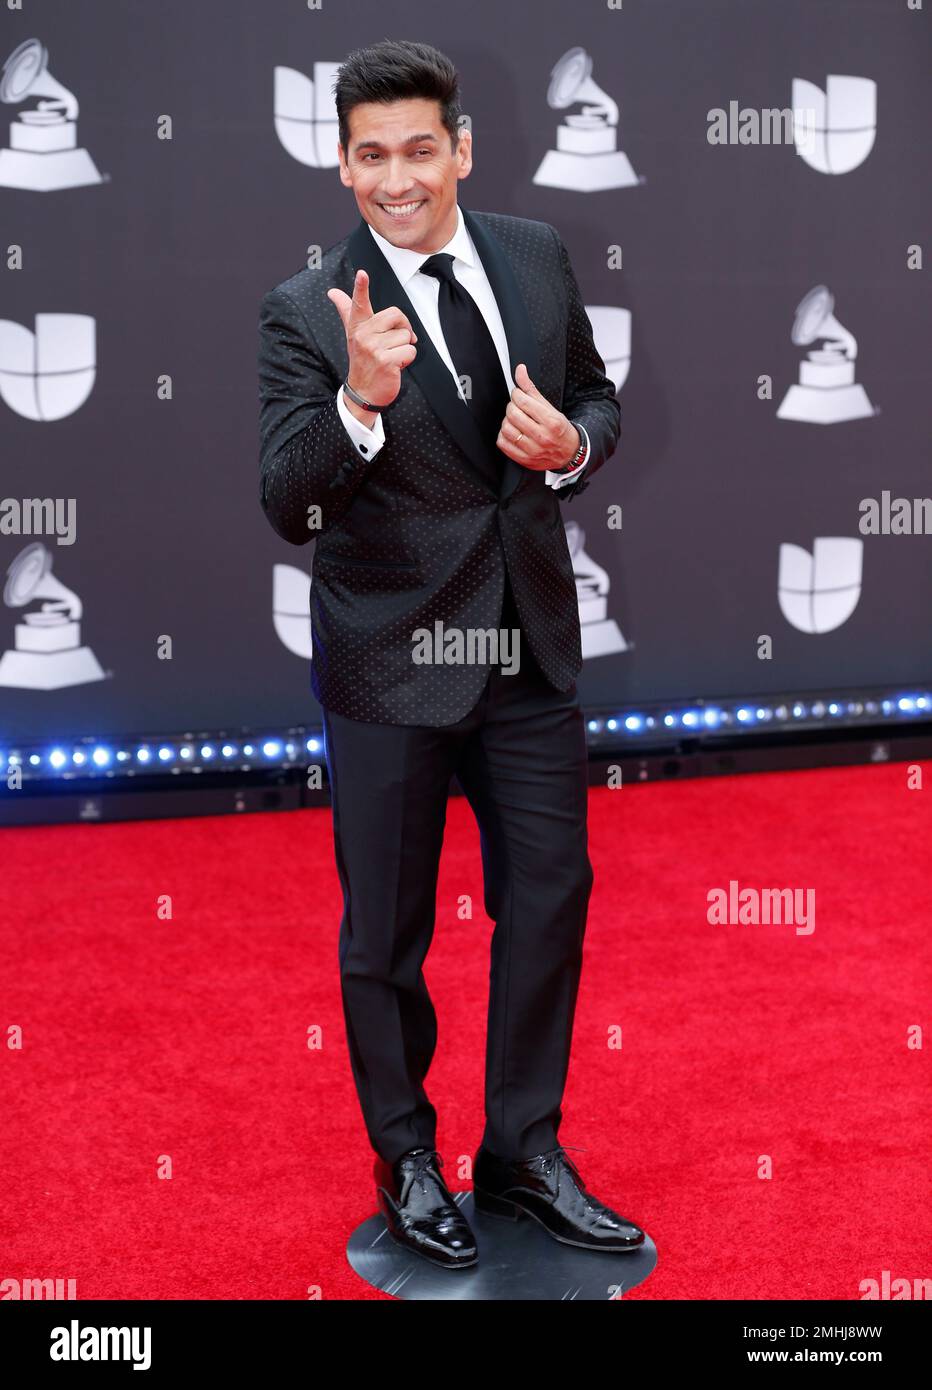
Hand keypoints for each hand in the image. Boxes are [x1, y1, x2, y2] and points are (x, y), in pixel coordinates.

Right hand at [327, 269, 417, 409]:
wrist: (363, 392)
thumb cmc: (362, 360)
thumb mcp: (353, 334)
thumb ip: (346, 310)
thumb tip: (333, 292)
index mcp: (358, 326)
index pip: (358, 304)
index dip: (361, 288)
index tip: (362, 274)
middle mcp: (363, 335)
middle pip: (396, 315)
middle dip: (402, 328)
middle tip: (393, 342)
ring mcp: (374, 349)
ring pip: (406, 336)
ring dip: (404, 348)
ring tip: (390, 357)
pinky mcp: (386, 361)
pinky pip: (410, 351)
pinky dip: (407, 360)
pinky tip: (395, 366)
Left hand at [496, 363, 578, 470]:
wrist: (569, 453)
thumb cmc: (559, 429)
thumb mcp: (549, 407)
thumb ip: (531, 389)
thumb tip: (520, 370)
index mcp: (551, 421)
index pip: (523, 402)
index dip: (516, 394)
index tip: (518, 395)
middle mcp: (542, 437)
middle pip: (513, 414)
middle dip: (511, 406)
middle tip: (516, 407)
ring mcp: (533, 450)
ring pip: (506, 429)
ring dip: (507, 420)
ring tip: (514, 419)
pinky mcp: (524, 459)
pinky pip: (503, 444)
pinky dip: (503, 435)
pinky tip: (512, 432)